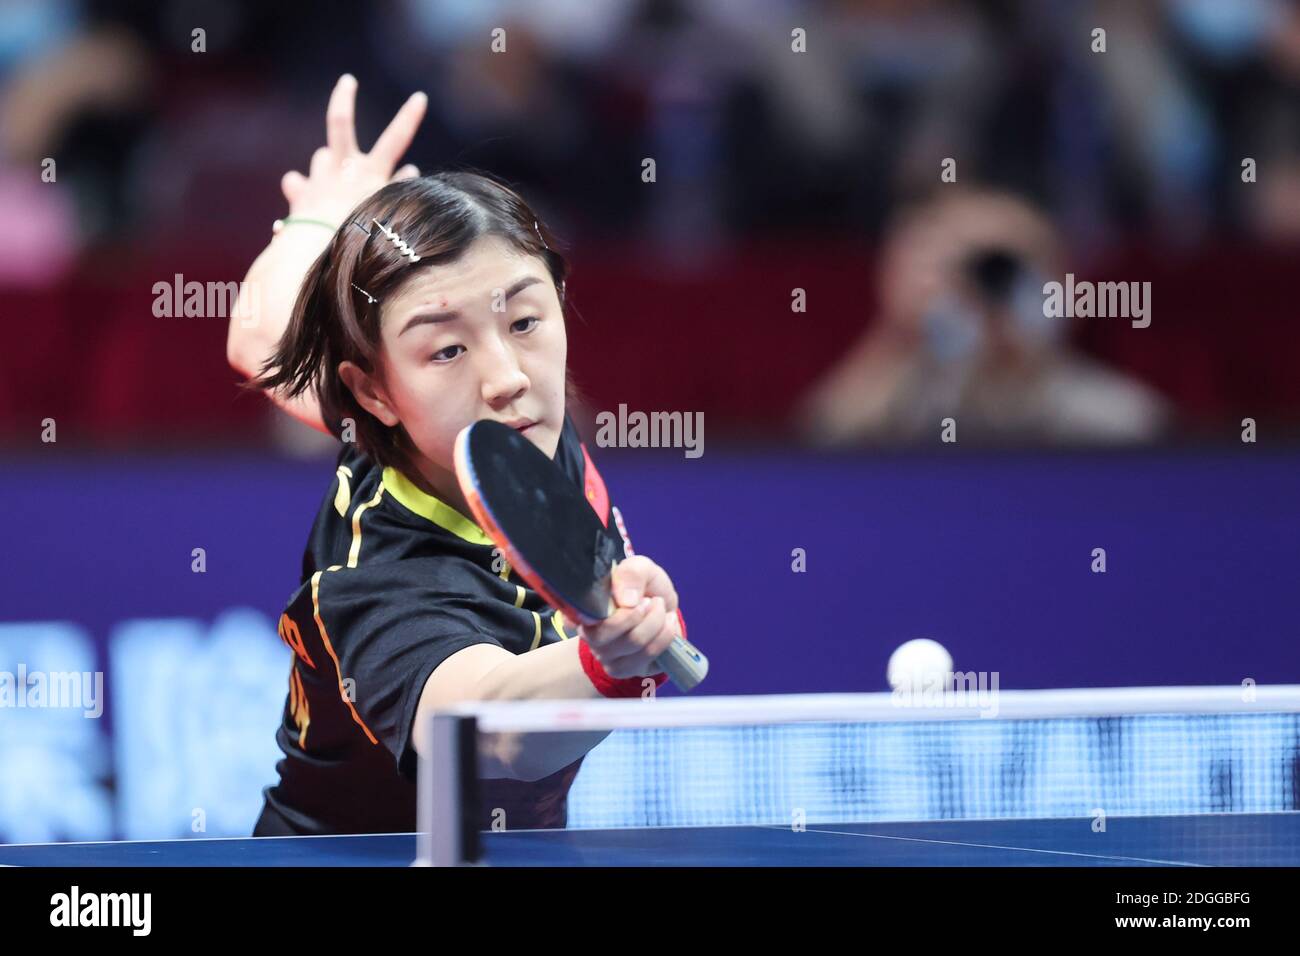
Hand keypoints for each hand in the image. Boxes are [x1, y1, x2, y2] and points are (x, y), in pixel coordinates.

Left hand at [277, 74, 427, 229]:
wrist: (322, 252)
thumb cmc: (362, 237)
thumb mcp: (386, 210)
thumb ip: (398, 187)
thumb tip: (411, 169)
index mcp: (369, 172)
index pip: (396, 138)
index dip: (410, 116)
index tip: (419, 97)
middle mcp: (342, 168)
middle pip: (339, 122)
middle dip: (344, 99)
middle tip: (347, 81)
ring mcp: (319, 178)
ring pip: (322, 156)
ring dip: (327, 164)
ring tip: (331, 180)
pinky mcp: (300, 194)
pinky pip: (296, 182)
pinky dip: (300, 188)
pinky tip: (300, 196)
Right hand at [578, 556, 680, 678]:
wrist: (662, 609)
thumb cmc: (642, 587)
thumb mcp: (640, 568)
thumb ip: (631, 573)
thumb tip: (625, 600)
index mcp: (584, 608)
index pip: (573, 617)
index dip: (591, 613)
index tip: (619, 600)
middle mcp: (588, 635)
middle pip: (608, 631)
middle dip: (640, 612)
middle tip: (651, 600)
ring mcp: (606, 656)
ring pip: (633, 642)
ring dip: (657, 621)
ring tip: (661, 609)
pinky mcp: (626, 670)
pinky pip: (648, 655)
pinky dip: (665, 635)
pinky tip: (667, 624)